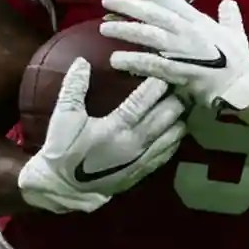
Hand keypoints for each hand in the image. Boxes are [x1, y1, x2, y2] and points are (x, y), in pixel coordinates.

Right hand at [18, 57, 186, 213]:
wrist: (62, 187)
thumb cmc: (62, 149)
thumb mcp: (64, 116)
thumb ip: (74, 87)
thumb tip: (82, 61)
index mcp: (114, 128)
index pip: (141, 103)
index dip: (155, 87)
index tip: (164, 72)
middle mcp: (132, 144)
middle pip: (163, 118)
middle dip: (174, 100)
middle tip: (183, 84)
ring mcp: (140, 161)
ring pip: (169, 137)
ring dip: (178, 120)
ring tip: (186, 104)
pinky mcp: (141, 173)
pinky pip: (165, 155)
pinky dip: (174, 141)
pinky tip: (179, 130)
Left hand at [100, 0, 248, 128]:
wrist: (245, 87)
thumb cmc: (239, 61)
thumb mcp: (237, 34)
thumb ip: (230, 17)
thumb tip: (228, 1)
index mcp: (199, 21)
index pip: (169, 1)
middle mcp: (190, 31)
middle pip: (154, 14)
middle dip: (129, 5)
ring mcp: (185, 51)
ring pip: (150, 36)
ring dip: (126, 30)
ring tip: (104, 27)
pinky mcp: (181, 72)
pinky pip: (153, 64)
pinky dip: (134, 61)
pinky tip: (116, 59)